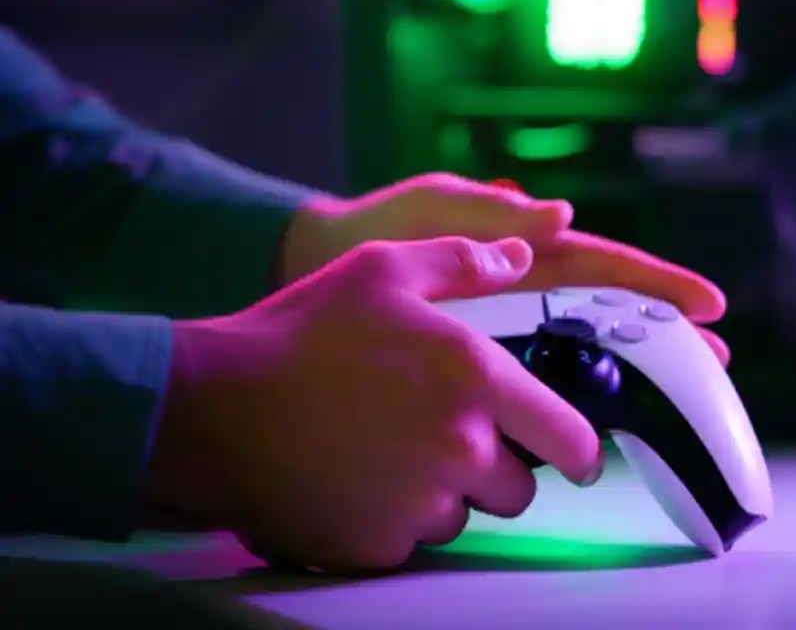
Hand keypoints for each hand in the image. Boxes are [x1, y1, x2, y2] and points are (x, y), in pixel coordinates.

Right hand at [145, 236, 601, 573]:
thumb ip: (464, 261)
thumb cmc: (298, 333)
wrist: (212, 409)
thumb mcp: (383, 270)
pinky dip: (392, 521)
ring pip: (464, 516)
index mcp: (477, 381)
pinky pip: (411, 542)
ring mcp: (421, 504)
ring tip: (385, 454)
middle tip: (441, 438)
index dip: (579, 450)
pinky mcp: (379, 546)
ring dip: (442, 496)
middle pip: (519, 488)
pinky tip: (354, 481)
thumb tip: (523, 254)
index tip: (575, 455)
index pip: (571, 439)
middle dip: (493, 468)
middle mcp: (461, 449)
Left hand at [279, 173, 730, 363]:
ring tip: (679, 401)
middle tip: (715, 364)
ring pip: (580, 356)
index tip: (707, 305)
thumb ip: (489, 218)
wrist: (308, 274)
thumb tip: (562, 216)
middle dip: (662, 336)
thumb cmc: (371, 235)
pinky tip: (597, 429)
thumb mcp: (427, 213)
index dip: (656, 284)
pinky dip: (570, 402)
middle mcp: (522, 293)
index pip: (603, 267)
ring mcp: (502, 331)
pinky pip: (535, 385)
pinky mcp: (475, 367)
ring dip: (630, 374)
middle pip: (608, 316)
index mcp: (519, 251)